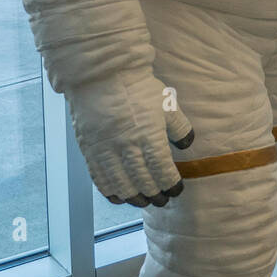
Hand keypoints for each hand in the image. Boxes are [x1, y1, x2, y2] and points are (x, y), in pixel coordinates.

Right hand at [66, 70, 193, 207]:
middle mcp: (126, 146)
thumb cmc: (137, 87)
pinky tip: (118, 197)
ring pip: (120, 184)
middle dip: (154, 194)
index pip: (162, 170)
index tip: (176, 190)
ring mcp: (105, 149)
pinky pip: (99, 177)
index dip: (170, 184)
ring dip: (133, 197)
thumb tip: (187, 145)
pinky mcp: (89, 149)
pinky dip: (110, 191)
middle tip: (162, 201)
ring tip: (143, 202)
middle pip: (142, 181)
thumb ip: (180, 127)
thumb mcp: (167, 103)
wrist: (100, 74)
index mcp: (148, 135)